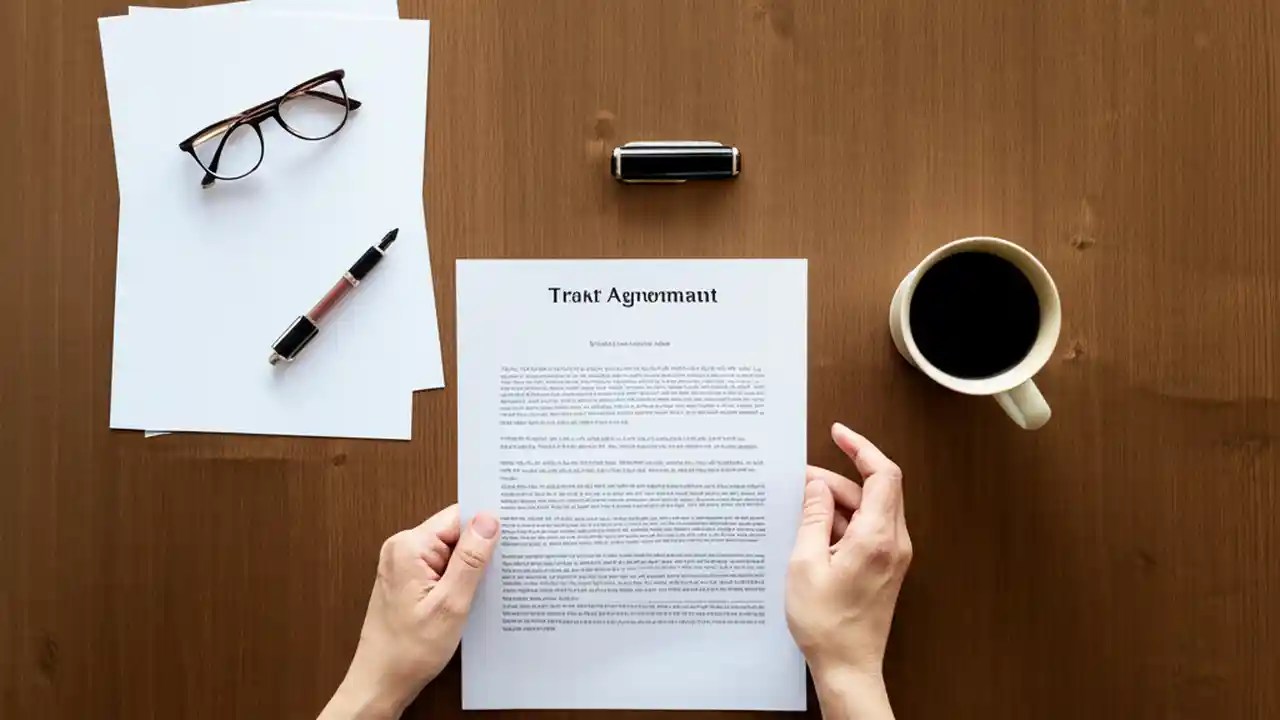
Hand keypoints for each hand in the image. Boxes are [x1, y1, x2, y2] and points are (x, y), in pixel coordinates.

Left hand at [319, 505, 500, 719]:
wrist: (380, 682)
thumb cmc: (409, 651)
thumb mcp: (450, 604)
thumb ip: (470, 559)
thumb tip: (489, 520)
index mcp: (409, 547)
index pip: (458, 517)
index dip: (486, 526)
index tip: (512, 539)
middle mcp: (402, 548)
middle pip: (455, 531)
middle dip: (480, 549)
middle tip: (502, 570)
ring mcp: (403, 564)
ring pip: (450, 550)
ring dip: (470, 567)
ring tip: (485, 589)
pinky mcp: (408, 579)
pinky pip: (441, 566)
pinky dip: (458, 578)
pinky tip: (470, 597)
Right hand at [786, 424, 910, 718]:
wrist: (848, 667)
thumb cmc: (826, 624)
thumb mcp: (804, 563)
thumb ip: (811, 517)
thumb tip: (816, 485)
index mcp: (877, 537)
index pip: (882, 474)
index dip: (861, 447)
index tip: (839, 433)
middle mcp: (893, 543)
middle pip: (873, 490)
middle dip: (835, 480)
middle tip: (798, 483)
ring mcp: (892, 555)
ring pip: (867, 510)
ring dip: (835, 504)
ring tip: (798, 514)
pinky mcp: (885, 566)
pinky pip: (866, 530)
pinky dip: (840, 524)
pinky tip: (811, 534)